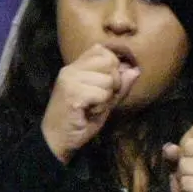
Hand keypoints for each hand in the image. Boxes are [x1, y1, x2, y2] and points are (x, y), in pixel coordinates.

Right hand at [40, 44, 139, 163]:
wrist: (57, 141)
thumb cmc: (82, 120)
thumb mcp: (105, 100)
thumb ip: (120, 85)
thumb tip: (135, 69)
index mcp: (76, 66)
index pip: (103, 50)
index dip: (112, 68)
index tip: (103, 86)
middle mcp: (71, 69)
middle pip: (110, 61)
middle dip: (112, 83)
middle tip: (98, 99)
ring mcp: (70, 79)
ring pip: (108, 80)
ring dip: (106, 98)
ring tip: (91, 107)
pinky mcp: (72, 92)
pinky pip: (102, 94)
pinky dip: (101, 107)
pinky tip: (88, 113)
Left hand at [163, 124, 192, 191]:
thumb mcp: (183, 171)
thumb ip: (176, 156)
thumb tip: (168, 147)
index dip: (185, 147)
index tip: (191, 164)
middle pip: (188, 146)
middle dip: (182, 165)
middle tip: (191, 181)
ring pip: (185, 165)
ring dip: (183, 181)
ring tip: (192, 191)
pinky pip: (186, 182)